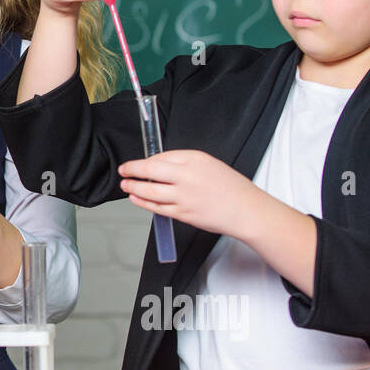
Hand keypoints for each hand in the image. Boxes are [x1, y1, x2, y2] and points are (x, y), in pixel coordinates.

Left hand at [117, 150, 264, 239]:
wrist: (246, 210)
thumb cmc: (231, 187)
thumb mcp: (209, 164)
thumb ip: (184, 163)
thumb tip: (159, 165)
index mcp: (195, 159)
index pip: (161, 156)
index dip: (146, 160)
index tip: (139, 163)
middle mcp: (187, 176)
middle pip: (150, 170)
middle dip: (132, 170)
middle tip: (123, 170)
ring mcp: (184, 196)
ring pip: (150, 191)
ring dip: (133, 187)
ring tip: (125, 185)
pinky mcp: (183, 214)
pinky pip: (157, 207)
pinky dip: (143, 202)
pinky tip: (136, 198)